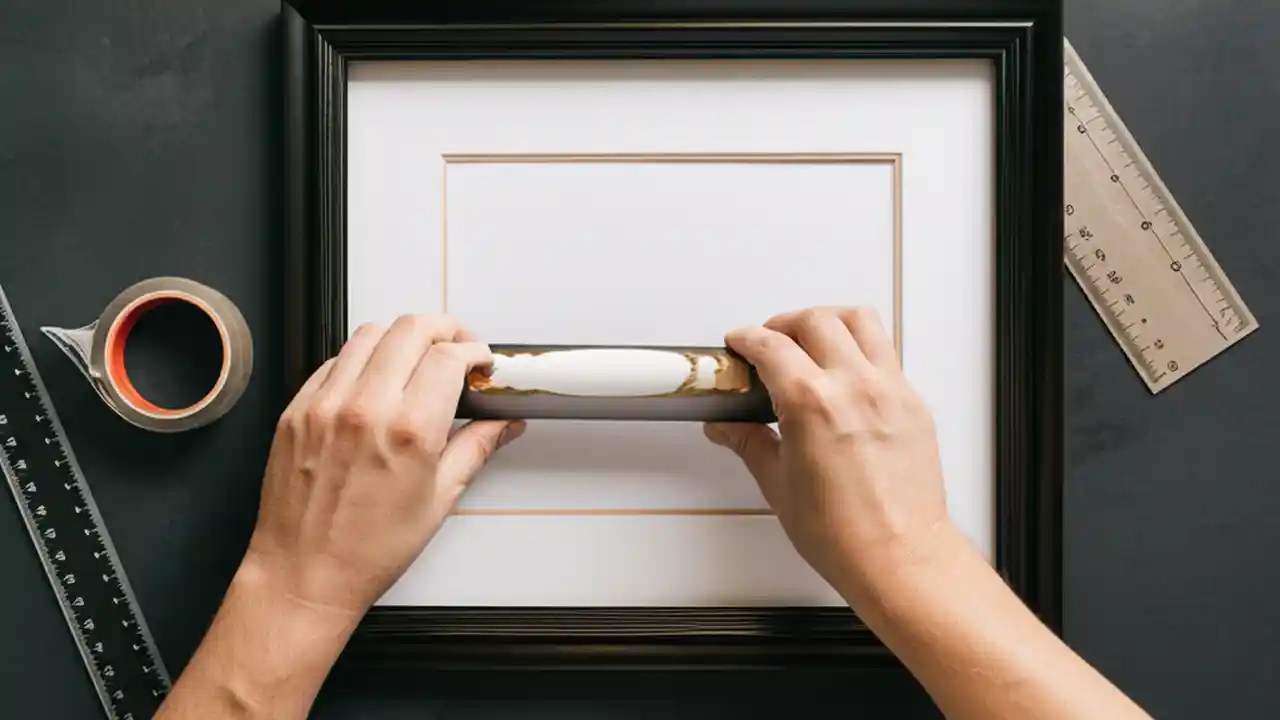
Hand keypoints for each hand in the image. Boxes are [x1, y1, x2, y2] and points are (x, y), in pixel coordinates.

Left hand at [245, 315, 525, 615]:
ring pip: (370, 333)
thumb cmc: (369, 550)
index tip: (481, 363)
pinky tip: (376, 381)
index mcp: (410, 432)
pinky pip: (334, 360)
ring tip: (417, 359)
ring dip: (402, 337)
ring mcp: (326, 405)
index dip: (474, 351)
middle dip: (445, 330)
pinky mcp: (297, 409)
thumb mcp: (439, 499)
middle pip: (412, 329)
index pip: (449, 357)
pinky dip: (362, 359)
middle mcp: (365, 408)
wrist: (304, 574)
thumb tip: (504, 423)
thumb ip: (476, 448)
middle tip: (457, 348)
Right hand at [704, 306, 951, 596]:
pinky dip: (861, 350)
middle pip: (815, 320)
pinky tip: (847, 373)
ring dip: (830, 321)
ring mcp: (890, 391)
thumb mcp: (778, 484)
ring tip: (812, 339)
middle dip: (784, 323)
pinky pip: (886, 355)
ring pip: (861, 321)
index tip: (740, 342)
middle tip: (770, 341)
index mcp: (812, 403)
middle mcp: (855, 386)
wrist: (899, 558)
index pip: (771, 346)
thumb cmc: (844, 534)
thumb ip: (750, 443)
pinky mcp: (913, 404)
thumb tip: (728, 428)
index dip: (747, 338)